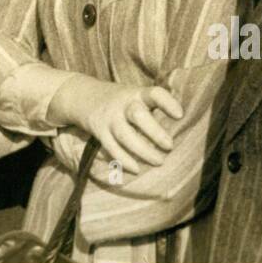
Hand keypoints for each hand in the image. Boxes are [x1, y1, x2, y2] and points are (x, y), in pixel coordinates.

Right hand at [48, 74, 182, 174]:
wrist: (81, 95)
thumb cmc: (120, 101)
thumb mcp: (135, 95)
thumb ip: (152, 109)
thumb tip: (178, 133)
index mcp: (137, 94)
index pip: (154, 94)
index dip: (167, 103)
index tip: (180, 115)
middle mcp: (123, 104)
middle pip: (138, 115)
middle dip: (154, 132)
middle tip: (170, 146)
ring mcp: (110, 118)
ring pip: (125, 136)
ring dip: (143, 151)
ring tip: (159, 162)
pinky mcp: (100, 132)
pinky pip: (112, 148)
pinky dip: (124, 160)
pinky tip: (137, 169)